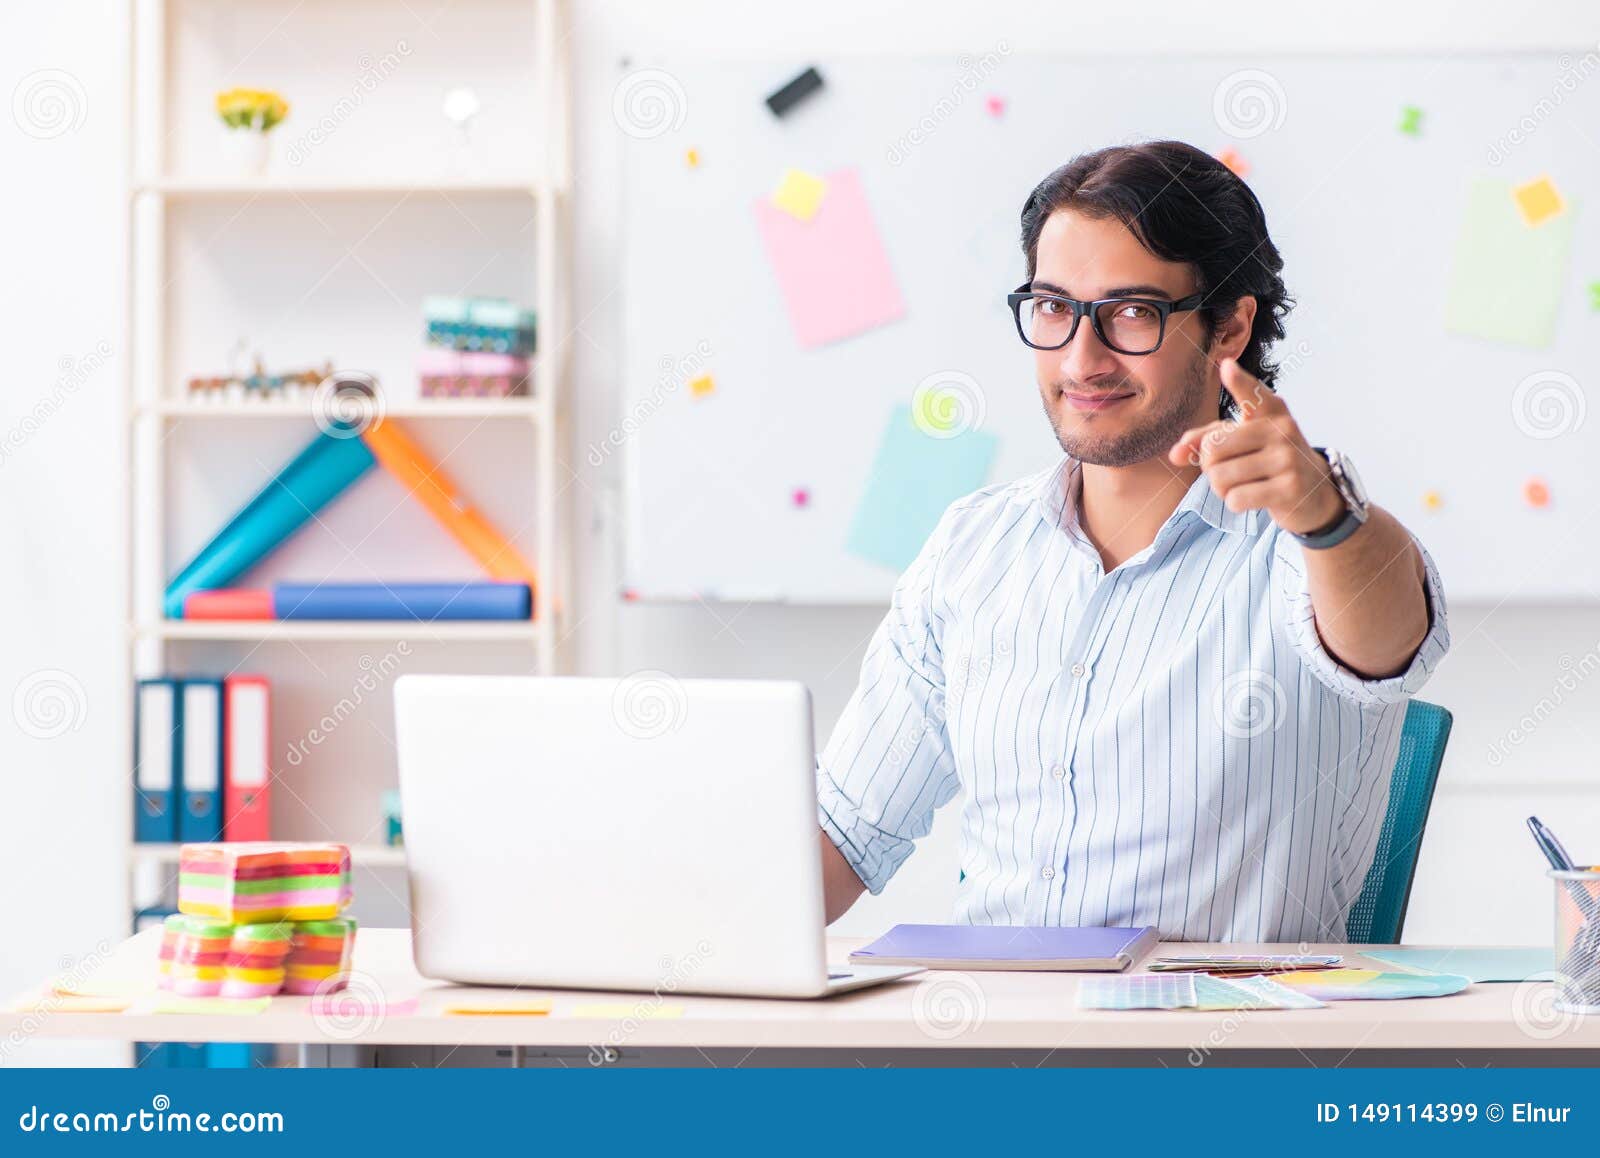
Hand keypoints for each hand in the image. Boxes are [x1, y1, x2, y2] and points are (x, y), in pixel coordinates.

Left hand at [1167, 359, 1343, 535]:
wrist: (1313, 493)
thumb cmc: (1267, 461)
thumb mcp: (1242, 443)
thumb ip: (1204, 441)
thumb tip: (1174, 454)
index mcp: (1271, 411)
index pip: (1253, 394)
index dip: (1238, 382)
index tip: (1226, 366)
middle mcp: (1282, 430)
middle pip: (1213, 448)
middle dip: (1210, 466)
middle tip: (1231, 470)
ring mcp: (1288, 459)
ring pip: (1220, 477)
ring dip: (1221, 488)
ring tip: (1243, 484)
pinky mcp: (1290, 488)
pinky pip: (1235, 498)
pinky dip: (1235, 503)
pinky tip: (1255, 498)